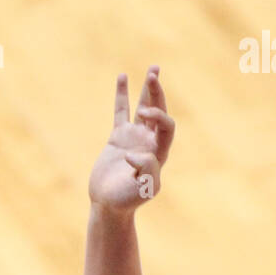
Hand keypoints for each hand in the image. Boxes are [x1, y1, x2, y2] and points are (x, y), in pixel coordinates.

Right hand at [88, 66, 174, 211]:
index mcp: (159, 153)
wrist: (108, 206)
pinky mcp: (118, 137)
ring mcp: (134, 138)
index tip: (143, 118)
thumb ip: (145, 170)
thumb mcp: (142, 189)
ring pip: (144, 108)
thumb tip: (133, 153)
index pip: (167, 126)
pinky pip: (121, 111)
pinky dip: (122, 95)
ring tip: (154, 69)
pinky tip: (123, 77)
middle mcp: (150, 142)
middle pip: (160, 111)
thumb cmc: (126, 201)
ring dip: (149, 90)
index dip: (159, 116)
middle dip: (158, 93)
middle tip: (153, 74)